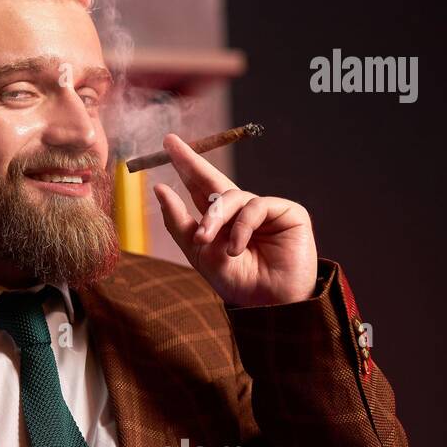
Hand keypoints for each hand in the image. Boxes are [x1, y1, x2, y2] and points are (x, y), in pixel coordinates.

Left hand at [152, 134, 317, 306]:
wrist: (268, 304)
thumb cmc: (237, 282)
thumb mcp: (199, 252)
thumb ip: (180, 221)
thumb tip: (160, 188)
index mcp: (220, 221)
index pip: (199, 187)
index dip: (185, 166)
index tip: (168, 143)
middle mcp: (241, 211)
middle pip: (214, 179)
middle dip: (191, 162)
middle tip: (170, 145)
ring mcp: (264, 209)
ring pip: (231, 197)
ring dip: (213, 218)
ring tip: (206, 240)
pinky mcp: (286, 212)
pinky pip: (255, 206)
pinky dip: (241, 227)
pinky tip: (237, 248)